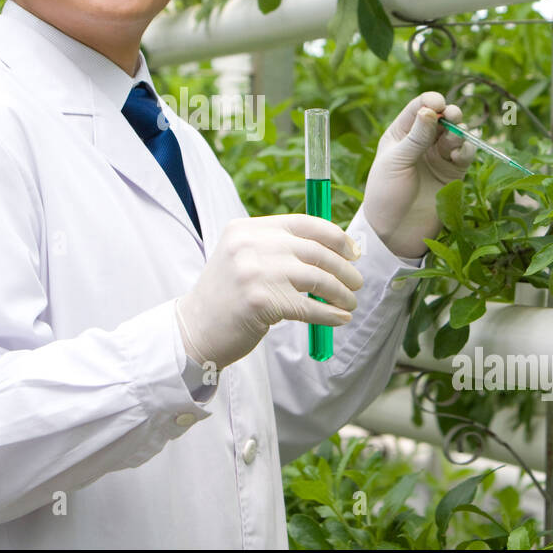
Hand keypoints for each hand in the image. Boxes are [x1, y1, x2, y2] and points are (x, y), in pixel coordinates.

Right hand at [176, 214, 363, 371]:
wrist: (195, 329)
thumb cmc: (228, 297)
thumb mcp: (244, 259)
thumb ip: (279, 249)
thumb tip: (334, 250)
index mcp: (246, 229)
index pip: (303, 223)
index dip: (335, 236)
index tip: (352, 251)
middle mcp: (249, 245)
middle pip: (315, 250)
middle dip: (343, 268)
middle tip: (357, 282)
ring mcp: (254, 272)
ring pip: (316, 278)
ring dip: (341, 292)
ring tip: (350, 302)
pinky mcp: (259, 302)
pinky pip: (309, 306)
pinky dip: (330, 314)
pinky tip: (340, 318)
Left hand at [362, 92, 476, 259]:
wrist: (395, 232)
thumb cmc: (386, 194)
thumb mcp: (396, 162)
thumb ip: (416, 137)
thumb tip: (430, 109)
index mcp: (399, 134)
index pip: (418, 108)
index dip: (431, 101)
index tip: (439, 104)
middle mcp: (420, 142)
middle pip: (441, 118)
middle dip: (450, 114)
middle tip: (453, 117)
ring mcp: (437, 157)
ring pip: (455, 134)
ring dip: (458, 133)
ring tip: (453, 142)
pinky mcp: (452, 173)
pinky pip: (465, 154)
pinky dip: (466, 150)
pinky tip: (460, 155)